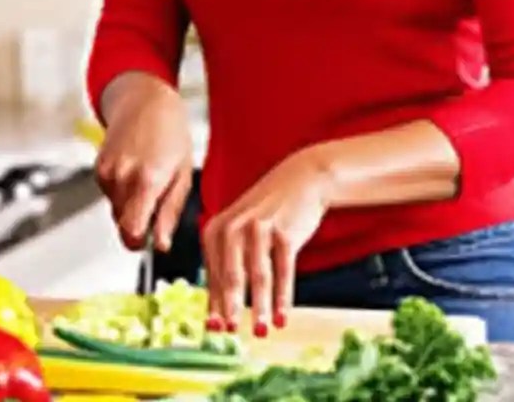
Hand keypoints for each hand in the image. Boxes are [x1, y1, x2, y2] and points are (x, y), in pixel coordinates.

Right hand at [94, 74, 193, 251]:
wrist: (145, 101)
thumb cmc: (170, 132)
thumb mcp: (183, 174)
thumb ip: (170, 213)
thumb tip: (161, 243)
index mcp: (147, 179)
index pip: (131, 230)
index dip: (139, 241)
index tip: (149, 240)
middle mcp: (122, 176)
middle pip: (121, 224)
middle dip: (137, 223)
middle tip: (156, 201)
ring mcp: (106, 171)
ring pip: (115, 210)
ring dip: (130, 206)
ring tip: (147, 180)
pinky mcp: (98, 168)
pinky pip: (109, 195)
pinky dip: (121, 191)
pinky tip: (134, 171)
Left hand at [202, 149, 334, 336]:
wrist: (300, 181)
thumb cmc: (266, 215)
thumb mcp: (240, 233)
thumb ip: (228, 266)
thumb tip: (218, 311)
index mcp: (214, 231)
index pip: (213, 274)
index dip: (214, 303)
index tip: (214, 329)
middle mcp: (232, 228)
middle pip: (231, 277)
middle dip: (230, 307)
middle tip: (230, 332)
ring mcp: (259, 229)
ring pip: (258, 277)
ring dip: (259, 307)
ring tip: (259, 331)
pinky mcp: (285, 232)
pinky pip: (283, 271)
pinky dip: (283, 297)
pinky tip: (282, 316)